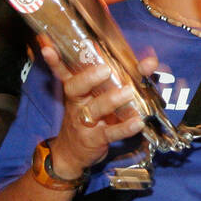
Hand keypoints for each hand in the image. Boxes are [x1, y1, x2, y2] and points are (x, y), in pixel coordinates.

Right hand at [41, 37, 158, 178]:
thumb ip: (126, 75)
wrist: (72, 153)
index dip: (56, 60)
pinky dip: (124, 128)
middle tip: (105, 70)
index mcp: (76, 89)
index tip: (48, 48)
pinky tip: (137, 122)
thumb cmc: (91, 116)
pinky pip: (110, 133)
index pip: (64, 71)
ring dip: (111, 100)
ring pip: (94, 109)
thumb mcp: (100, 95)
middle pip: (76, 87)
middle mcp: (77, 102)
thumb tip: (152, 59)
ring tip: (128, 92)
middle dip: (89, 77)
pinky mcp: (95, 139)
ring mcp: (84, 121)